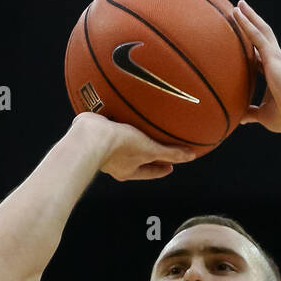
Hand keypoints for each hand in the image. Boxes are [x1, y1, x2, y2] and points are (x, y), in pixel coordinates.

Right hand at [73, 112, 195, 179]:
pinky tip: (118, 108)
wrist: (90, 136)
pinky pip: (109, 126)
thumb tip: (190, 156)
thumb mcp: (150, 150)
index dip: (160, 169)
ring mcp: (103, 148)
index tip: (170, 166)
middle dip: (146, 154)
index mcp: (127, 170)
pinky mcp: (95, 133)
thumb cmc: (119, 147)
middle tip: (156, 148)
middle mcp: (114, 162)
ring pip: (121, 144)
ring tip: (138, 127)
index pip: (149, 172)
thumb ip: (170, 153)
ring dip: (130, 137)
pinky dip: (116, 120)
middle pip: (135, 159)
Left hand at [232, 0, 280, 133]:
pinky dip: (246, 24)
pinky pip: (256, 36)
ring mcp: (275, 57)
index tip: (243, 39)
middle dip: (252, 23)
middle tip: (241, 10)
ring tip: (239, 4)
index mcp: (274, 72)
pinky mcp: (273, 57)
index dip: (251, 46)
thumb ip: (252, 113)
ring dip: (249, 16)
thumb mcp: (263, 114)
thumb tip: (241, 118)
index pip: (260, 55)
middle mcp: (276, 61)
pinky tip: (237, 13)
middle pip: (262, 36)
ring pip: (260, 30)